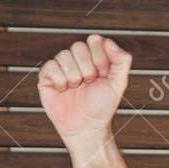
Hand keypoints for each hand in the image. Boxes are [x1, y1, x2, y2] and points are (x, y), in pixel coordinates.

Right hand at [38, 34, 130, 154]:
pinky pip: (50, 66)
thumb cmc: (102, 107)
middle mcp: (77, 60)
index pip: (94, 40)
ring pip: (64, 56)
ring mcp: (61, 67)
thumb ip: (121, 61)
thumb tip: (108, 41)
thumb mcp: (118, 84)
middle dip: (88, 69)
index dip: (100, 58)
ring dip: (74, 77)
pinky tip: (64, 90)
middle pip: (78, 46)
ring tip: (77, 89)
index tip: (103, 75)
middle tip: (89, 84)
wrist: (86, 126)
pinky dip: (60, 81)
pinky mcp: (47, 76)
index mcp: (94, 58)